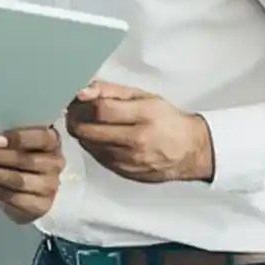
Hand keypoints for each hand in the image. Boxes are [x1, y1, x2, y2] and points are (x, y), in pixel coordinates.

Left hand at [0, 127, 64, 224]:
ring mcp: (50, 186)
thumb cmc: (20, 156)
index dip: (17, 138)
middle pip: (24, 160)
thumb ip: (5, 138)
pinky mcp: (39, 206)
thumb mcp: (18, 142)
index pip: (40, 137)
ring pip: (16, 180)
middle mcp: (55, 163)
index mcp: (52, 141)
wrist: (30, 191)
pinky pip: (11, 196)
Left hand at [65, 81, 213, 183]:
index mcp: (145, 115)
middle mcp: (138, 140)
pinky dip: (93, 145)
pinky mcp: (126, 173)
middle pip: (89, 130)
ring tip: (87, 121)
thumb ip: (111, 91)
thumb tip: (82, 91)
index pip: (101, 110)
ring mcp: (131, 160)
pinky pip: (98, 157)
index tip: (76, 98)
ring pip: (89, 145)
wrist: (190, 151)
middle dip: (75, 118)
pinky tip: (99, 136)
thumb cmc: (166, 119)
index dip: (82, 103)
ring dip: (82, 132)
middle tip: (74, 110)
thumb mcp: (144, 96)